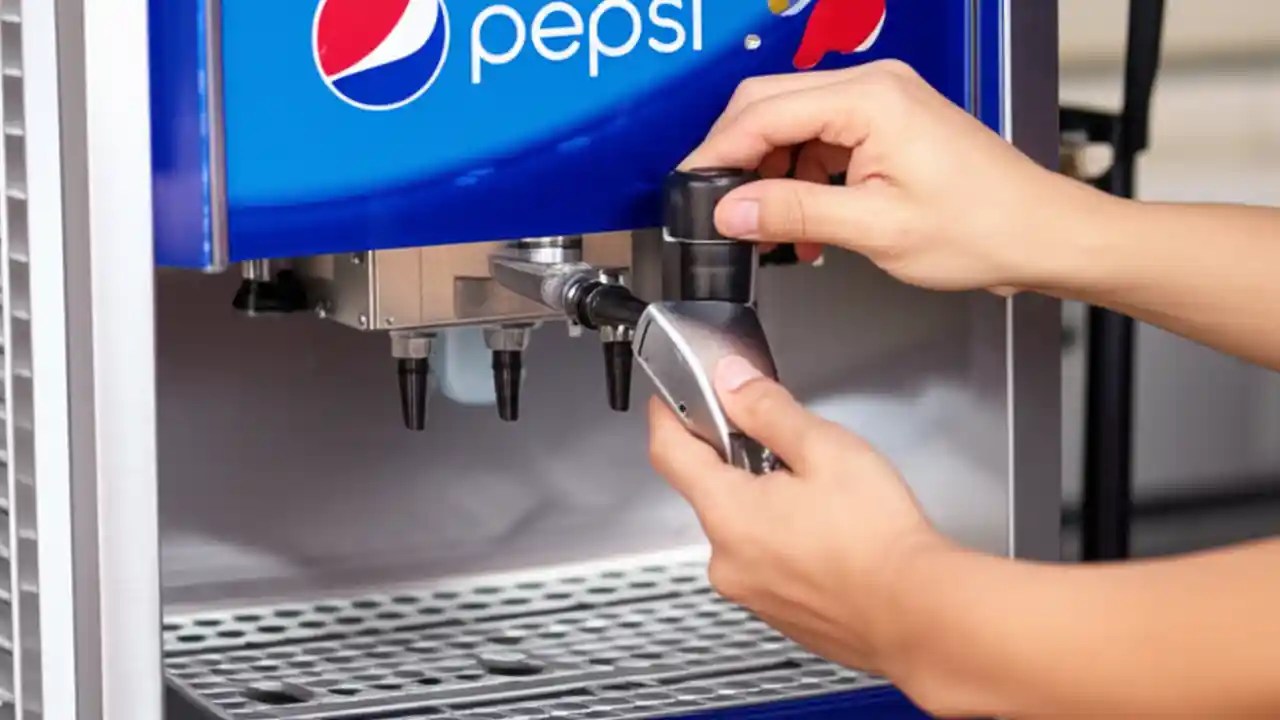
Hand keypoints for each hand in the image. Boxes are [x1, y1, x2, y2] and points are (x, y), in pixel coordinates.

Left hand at [647, 355, 955, 676]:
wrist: (919, 615)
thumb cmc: (877, 537)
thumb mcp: (823, 448)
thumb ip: (768, 409)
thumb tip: (731, 383)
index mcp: (727, 514)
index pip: (669, 452)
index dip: (667, 415)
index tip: (671, 398)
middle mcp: (727, 561)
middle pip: (709, 491)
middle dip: (737, 462)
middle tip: (785, 446)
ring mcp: (751, 593)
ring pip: (742, 530)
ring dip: (766, 505)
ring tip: (821, 498)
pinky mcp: (779, 614)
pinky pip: (766, 564)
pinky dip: (785, 542)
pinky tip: (829, 536)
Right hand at [684, 60, 1110, 293]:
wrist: (1040, 234)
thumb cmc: (981, 227)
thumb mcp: (874, 228)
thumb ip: (794, 211)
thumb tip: (731, 209)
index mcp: (869, 99)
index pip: (763, 112)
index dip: (716, 153)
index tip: (688, 189)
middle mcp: (873, 86)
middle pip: (770, 105)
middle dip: (737, 158)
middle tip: (715, 207)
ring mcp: (881, 101)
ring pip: (791, 122)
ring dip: (770, 173)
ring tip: (769, 229)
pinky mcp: (887, 123)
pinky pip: (821, 139)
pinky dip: (801, 177)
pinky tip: (804, 223)